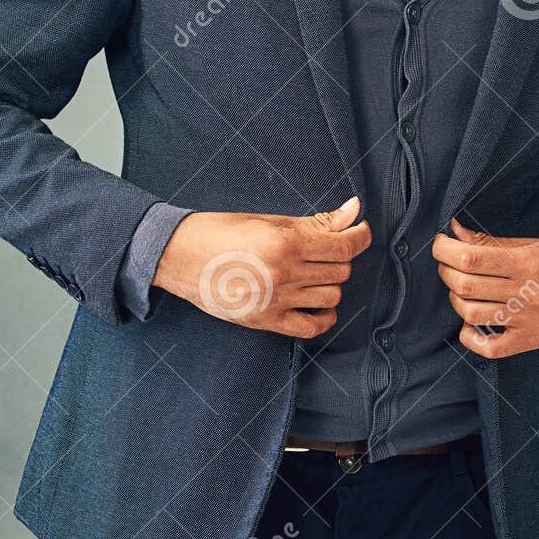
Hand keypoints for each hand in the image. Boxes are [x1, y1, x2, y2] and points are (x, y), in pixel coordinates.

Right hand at [152, 195, 370, 336]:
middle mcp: (283, 274)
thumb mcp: (269, 219)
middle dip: (339, 257)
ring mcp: (275, 301)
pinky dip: (323, 316)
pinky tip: (317, 302)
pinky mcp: (265, 321)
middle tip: (324, 248)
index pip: (344, 245)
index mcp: (285, 242)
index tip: (360, 230)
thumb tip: (353, 211)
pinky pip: (312, 327)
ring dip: (330, 284)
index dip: (360, 236)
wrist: (178, 256)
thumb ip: (316, 221)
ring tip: (314, 272)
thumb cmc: (221, 231)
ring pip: (331, 297)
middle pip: (340, 271)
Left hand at [432, 219, 538, 359]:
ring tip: (461, 287)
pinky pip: (489, 348)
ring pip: (470, 314)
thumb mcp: (537, 243)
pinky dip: (469, 336)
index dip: (445, 250)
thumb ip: (494, 242)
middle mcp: (529, 293)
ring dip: (455, 298)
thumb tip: (456, 232)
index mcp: (530, 262)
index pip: (471, 258)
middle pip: (466, 286)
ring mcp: (529, 320)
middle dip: (446, 271)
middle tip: (448, 262)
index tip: (440, 244)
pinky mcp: (531, 340)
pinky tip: (469, 322)